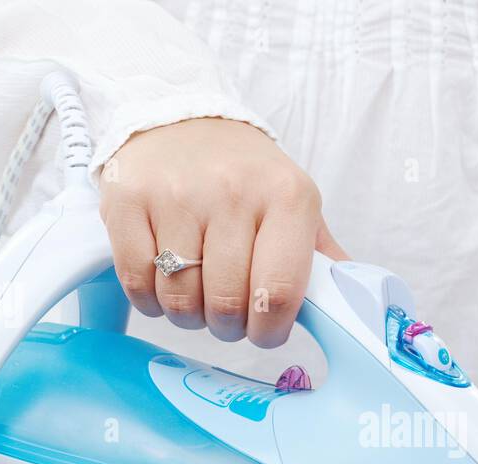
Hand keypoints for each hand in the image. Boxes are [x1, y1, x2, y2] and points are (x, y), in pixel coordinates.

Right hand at [99, 117, 345, 345]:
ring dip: (189, 316)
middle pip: (227, 304)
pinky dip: (151, 300)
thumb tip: (350, 306)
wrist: (181, 119)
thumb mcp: (295, 205)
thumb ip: (322, 258)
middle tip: (229, 314)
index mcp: (287, 197)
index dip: (269, 330)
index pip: (277, 293)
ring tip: (197, 295)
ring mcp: (175, 194)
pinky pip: (138, 283)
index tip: (265, 330)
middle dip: (229, 327)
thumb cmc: (246, 176)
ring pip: (180, 300)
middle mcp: (232, 192)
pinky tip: (164, 282)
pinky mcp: (127, 200)